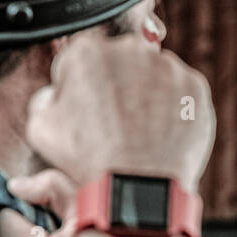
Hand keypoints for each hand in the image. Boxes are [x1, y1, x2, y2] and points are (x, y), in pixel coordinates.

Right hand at [27, 29, 215, 187]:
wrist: (139, 188)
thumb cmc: (89, 161)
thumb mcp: (41, 128)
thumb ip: (45, 98)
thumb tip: (58, 92)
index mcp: (87, 52)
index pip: (82, 62)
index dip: (82, 89)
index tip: (89, 112)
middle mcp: (130, 49)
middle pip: (121, 64)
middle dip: (117, 87)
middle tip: (116, 124)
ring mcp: (168, 66)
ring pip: (153, 76)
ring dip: (147, 96)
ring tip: (140, 133)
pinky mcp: (195, 86)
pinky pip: (182, 93)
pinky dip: (174, 109)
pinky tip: (161, 133)